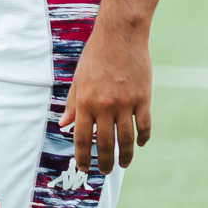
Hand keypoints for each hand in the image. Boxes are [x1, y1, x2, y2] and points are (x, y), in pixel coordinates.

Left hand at [60, 19, 153, 173]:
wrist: (120, 35)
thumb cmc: (96, 55)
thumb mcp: (78, 79)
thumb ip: (72, 104)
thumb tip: (64, 126)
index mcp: (85, 102)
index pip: (82, 138)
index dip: (83, 157)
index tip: (84, 168)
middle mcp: (104, 106)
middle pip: (105, 143)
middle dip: (104, 162)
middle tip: (105, 172)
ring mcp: (125, 103)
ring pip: (126, 139)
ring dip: (124, 156)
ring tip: (123, 164)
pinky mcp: (143, 98)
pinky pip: (144, 125)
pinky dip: (143, 138)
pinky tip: (139, 144)